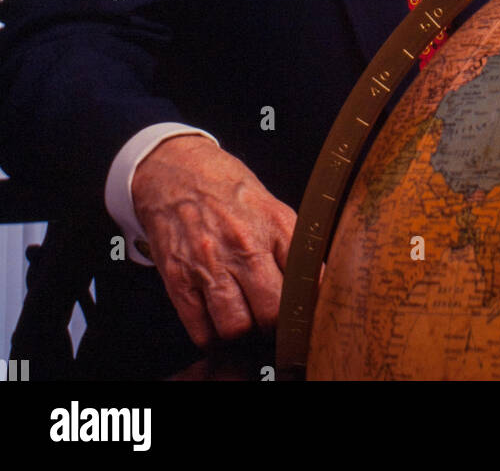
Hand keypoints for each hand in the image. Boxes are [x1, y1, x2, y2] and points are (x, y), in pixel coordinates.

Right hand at [131, 135, 295, 347]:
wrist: (174, 170)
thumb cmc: (225, 189)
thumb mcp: (270, 206)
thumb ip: (294, 245)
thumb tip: (317, 286)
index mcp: (275, 224)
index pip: (304, 282)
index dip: (306, 307)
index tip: (304, 314)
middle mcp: (244, 244)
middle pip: (271, 312)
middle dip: (273, 324)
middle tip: (270, 319)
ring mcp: (209, 263)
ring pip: (236, 328)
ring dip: (242, 332)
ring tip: (243, 319)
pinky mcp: (179, 279)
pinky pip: (201, 330)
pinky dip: (212, 336)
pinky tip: (217, 320)